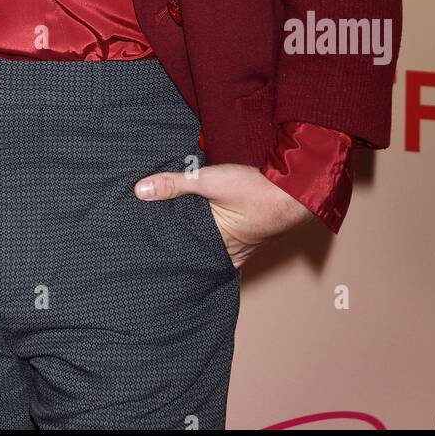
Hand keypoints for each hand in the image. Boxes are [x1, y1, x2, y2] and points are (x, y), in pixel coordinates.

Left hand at [134, 161, 318, 268]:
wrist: (293, 190)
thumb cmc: (255, 189)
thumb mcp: (209, 180)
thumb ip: (175, 184)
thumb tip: (141, 191)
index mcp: (214, 247)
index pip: (180, 251)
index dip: (162, 245)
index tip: (142, 240)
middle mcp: (226, 254)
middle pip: (192, 250)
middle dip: (175, 242)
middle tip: (148, 234)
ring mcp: (238, 249)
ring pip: (207, 246)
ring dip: (193, 237)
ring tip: (167, 228)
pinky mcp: (245, 239)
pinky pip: (220, 241)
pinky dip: (208, 234)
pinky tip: (197, 222)